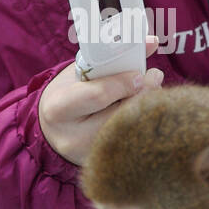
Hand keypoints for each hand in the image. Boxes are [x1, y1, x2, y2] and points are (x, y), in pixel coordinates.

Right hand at [39, 33, 163, 165]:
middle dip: (143, 95)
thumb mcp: (81, 72)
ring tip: (152, 92)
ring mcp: (87, 156)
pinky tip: (146, 113)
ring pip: (130, 132)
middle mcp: (72, 137)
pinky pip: (132, 144)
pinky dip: (143, 125)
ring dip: (147, 110)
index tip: (140, 73)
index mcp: (59, 108)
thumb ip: (112, 59)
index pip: (98, 95)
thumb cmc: (69, 94)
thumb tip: (152, 42)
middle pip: (119, 116)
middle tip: (155, 78)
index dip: (123, 83)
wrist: (52, 130)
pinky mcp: (103, 166)